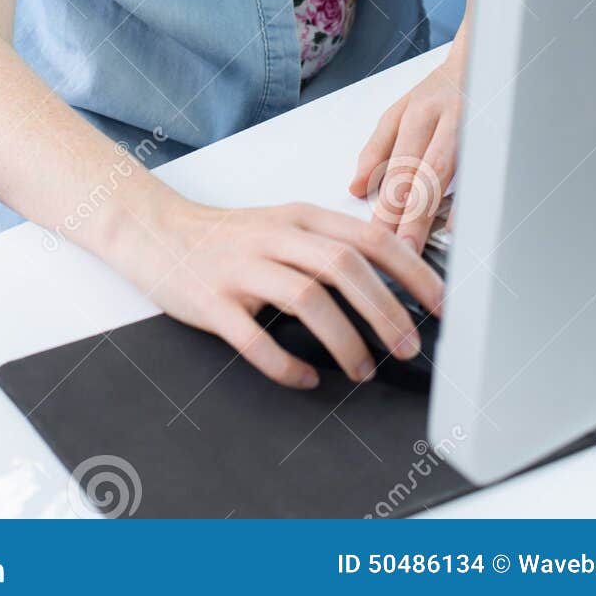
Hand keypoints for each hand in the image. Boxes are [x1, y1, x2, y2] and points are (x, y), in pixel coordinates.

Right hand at [111, 191, 444, 390]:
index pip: (369, 237)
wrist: (156, 232)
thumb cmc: (229, 237)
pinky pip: (253, 337)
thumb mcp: (285, 226)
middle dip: (385, 311)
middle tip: (409, 348)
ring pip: (306, 298)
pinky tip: (305, 378)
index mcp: (300, 217)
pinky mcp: (211, 300)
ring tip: (363, 370)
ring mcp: (242, 268)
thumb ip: (330, 245)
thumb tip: (393, 283)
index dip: (411, 270)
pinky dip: (285, 363)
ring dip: (344, 340)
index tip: (439, 304)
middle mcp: (275, 236)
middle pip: (344, 266)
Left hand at [348, 50, 464, 249]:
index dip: (390, 203)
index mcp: (418, 113)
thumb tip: (357, 187)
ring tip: (429, 243)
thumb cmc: (439, 91)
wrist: (483, 59)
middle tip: (402, 249)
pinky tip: (462, 224)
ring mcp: (476, 126)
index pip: (400, 165)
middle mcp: (447, 119)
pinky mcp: (497, 135)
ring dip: (440, 212)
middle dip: (413, 214)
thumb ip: (378, 149)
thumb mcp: (400, 111)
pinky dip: (473, 199)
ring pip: (456, 173)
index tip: (376, 234)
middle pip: (427, 172)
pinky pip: (484, 172)